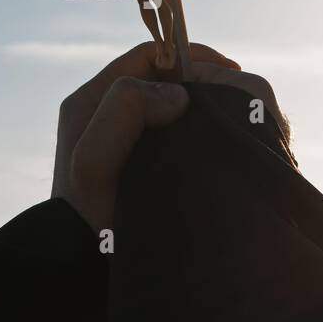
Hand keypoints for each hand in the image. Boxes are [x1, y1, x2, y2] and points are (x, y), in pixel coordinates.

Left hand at [51, 42, 282, 230]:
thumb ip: (124, 111)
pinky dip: (202, 131)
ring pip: (172, 105)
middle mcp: (106, 112)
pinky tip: (224, 145)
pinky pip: (176, 131)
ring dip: (205, 107)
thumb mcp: (93, 160)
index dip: (188, 56)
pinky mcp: (142, 160)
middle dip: (203, 81)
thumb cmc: (88, 215)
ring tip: (239, 120)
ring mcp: (125, 137)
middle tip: (243, 96)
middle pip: (163, 78)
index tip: (229, 71)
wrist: (79, 265)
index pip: (147, 57)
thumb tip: (177, 93)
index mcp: (91, 100)